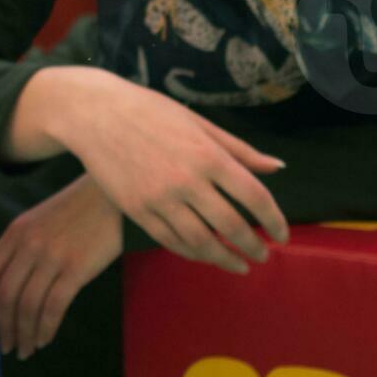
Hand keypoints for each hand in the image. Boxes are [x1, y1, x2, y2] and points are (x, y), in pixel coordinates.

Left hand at [0, 176, 122, 357]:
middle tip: (7, 347)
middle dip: (3, 326)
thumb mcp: (37, 221)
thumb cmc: (74, 211)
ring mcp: (51, 257)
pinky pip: (54, 306)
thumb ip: (19, 248)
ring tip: (26, 349)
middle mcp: (28, 245)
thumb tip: (5, 288)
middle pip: (5, 294)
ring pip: (28, 305)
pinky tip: (45, 339)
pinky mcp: (76, 269)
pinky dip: (46, 328)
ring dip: (24, 333)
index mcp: (14, 233)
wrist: (110, 197)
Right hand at [18, 66, 288, 272]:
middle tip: (264, 254)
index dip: (274, 219)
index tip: (282, 233)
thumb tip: (277, 167)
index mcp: (207, 155)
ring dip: (225, 258)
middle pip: (231, 225)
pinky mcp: (137, 210)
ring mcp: (159, 198)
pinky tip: (204, 255)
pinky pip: (170, 240)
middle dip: (253, 245)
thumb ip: (239, 150)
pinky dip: (191, 252)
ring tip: (239, 265)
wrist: (93, 114)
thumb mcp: (198, 123)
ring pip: (201, 241)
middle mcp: (187, 180)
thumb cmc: (149, 111)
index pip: (254, 196)